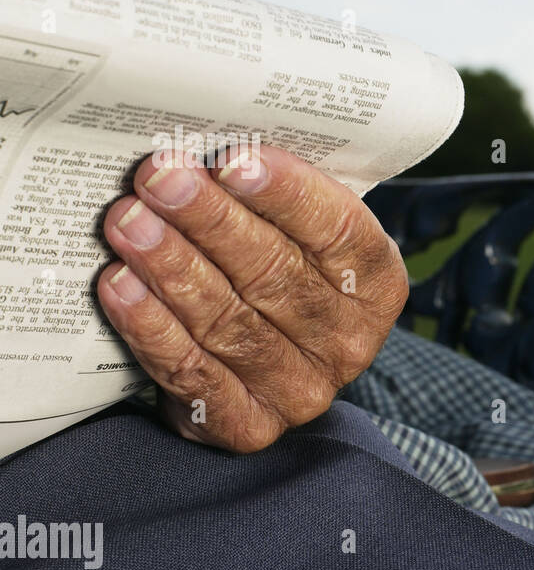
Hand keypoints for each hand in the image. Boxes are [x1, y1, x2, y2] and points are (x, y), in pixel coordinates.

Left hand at [96, 144, 408, 452]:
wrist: (268, 363)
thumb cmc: (281, 272)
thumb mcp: (301, 234)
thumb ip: (274, 197)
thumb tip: (211, 144)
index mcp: (376, 285)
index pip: (340, 234)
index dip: (288, 195)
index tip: (233, 160)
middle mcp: (348, 342)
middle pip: (278, 276)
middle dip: (212, 222)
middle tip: (161, 179)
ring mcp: (301, 390)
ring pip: (230, 323)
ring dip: (172, 267)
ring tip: (128, 222)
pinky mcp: (248, 424)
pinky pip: (195, 374)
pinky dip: (152, 328)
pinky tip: (121, 287)